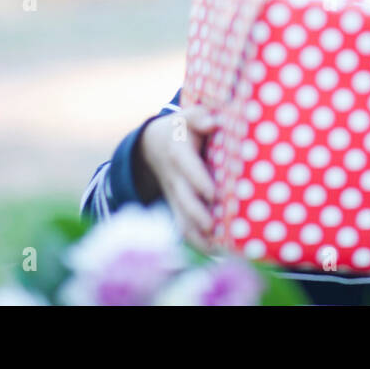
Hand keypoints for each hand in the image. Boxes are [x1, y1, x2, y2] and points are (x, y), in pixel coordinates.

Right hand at [139, 105, 219, 253]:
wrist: (153, 144)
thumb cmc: (181, 128)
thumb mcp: (187, 116)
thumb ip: (199, 117)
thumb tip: (213, 122)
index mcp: (177, 154)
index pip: (188, 169)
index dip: (199, 181)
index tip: (213, 193)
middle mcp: (174, 178)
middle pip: (183, 199)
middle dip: (197, 214)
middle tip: (213, 227)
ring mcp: (173, 195)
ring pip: (181, 217)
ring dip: (196, 234)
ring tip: (215, 248)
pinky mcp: (176, 206)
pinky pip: (182, 225)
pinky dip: (195, 240)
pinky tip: (214, 252)